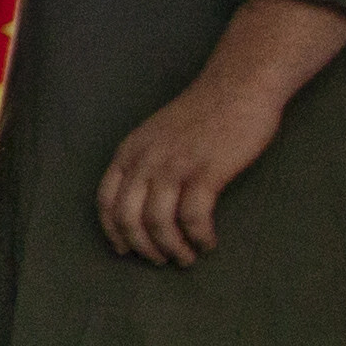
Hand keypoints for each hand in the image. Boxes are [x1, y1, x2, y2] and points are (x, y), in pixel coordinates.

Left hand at [93, 0, 345, 265]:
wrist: (240, 85)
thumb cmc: (204, 112)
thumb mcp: (158, 133)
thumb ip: (146, 161)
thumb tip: (143, 200)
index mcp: (130, 151)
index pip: (106, 201)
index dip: (113, 230)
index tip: (124, 249)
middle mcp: (146, 160)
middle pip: (128, 218)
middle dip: (142, 247)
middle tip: (160, 260)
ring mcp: (175, 165)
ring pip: (159, 223)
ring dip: (171, 248)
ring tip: (186, 258)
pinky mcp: (206, 171)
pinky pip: (193, 217)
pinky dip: (198, 237)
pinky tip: (208, 242)